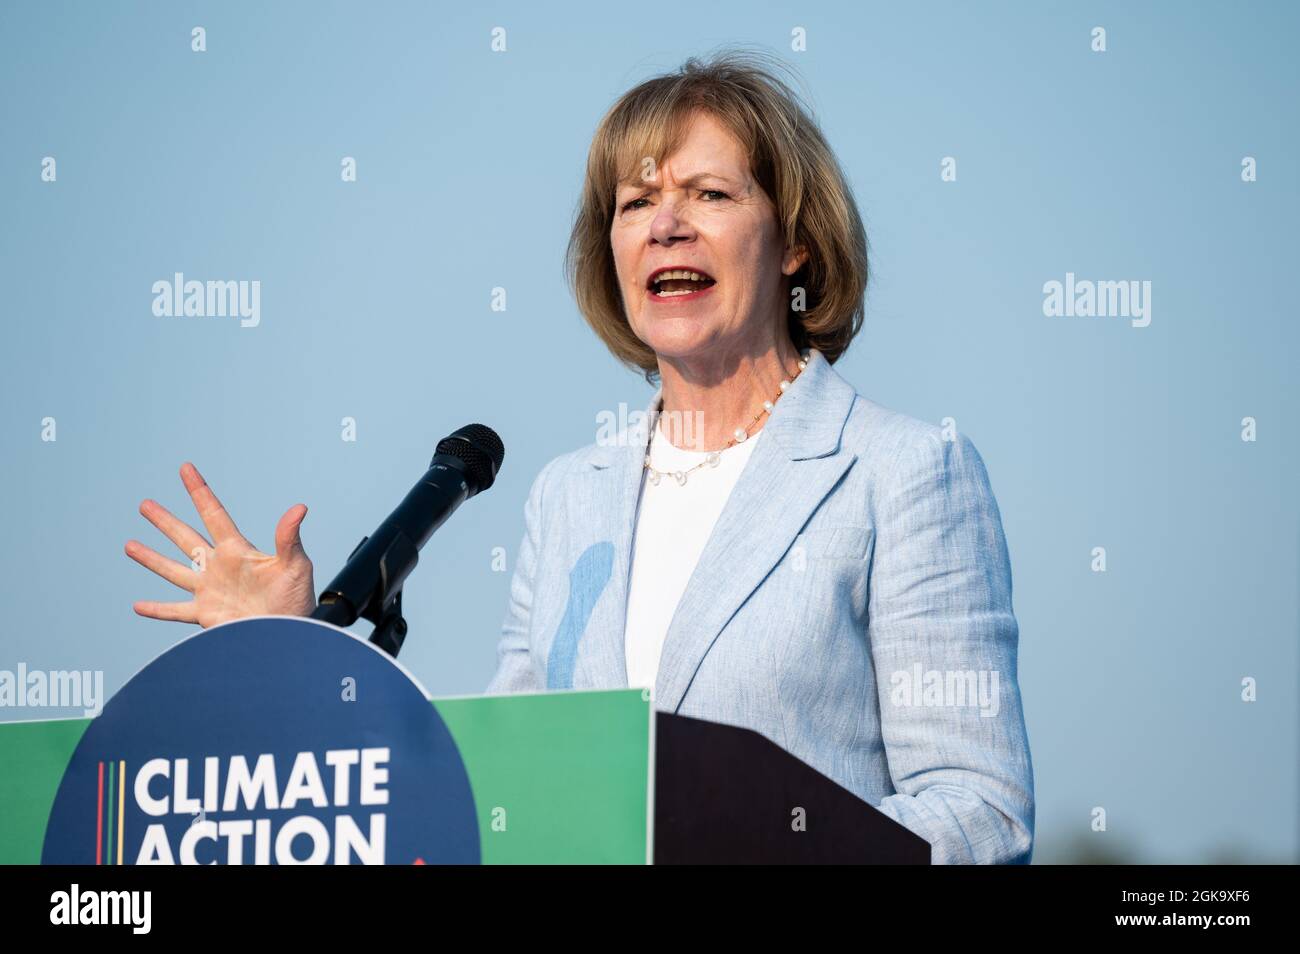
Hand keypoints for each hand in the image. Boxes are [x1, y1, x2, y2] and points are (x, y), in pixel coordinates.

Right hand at [125, 462, 315, 627]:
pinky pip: (176, 610)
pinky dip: (157, 609)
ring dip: (151, 558)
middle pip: (186, 538)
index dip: (199, 491)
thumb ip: (288, 538)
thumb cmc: (296, 599)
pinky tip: (138, 606)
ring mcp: (210, 590)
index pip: (214, 514)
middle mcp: (219, 566)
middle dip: (165, 521)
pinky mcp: (206, 614)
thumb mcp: (294, 565)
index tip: (186, 468)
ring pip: (174, 570)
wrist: (288, 633)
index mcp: (238, 550)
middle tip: (145, 504)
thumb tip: (300, 508)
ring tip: (128, 545)